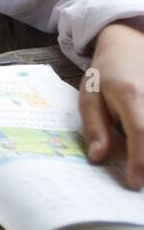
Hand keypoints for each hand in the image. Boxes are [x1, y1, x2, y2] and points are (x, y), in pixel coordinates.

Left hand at [81, 23, 143, 188]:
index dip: (140, 161)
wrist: (128, 45)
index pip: (141, 132)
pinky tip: (142, 152)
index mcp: (131, 95)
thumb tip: (97, 159)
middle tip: (139, 184)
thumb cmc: (106, 75)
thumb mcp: (90, 97)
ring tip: (139, 169)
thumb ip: (94, 128)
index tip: (134, 184)